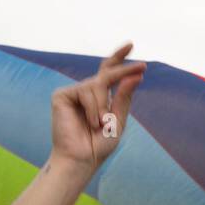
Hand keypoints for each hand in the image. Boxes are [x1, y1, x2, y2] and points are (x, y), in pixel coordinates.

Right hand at [50, 43, 146, 172]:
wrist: (81, 159)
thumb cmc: (99, 146)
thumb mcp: (118, 121)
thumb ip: (124, 98)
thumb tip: (136, 76)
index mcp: (100, 98)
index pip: (109, 72)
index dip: (118, 59)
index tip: (130, 45)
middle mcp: (87, 92)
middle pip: (106, 72)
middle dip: (123, 69)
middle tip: (142, 67)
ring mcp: (73, 93)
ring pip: (97, 84)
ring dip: (103, 105)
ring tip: (99, 124)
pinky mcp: (61, 95)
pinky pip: (85, 91)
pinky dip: (92, 107)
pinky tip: (90, 122)